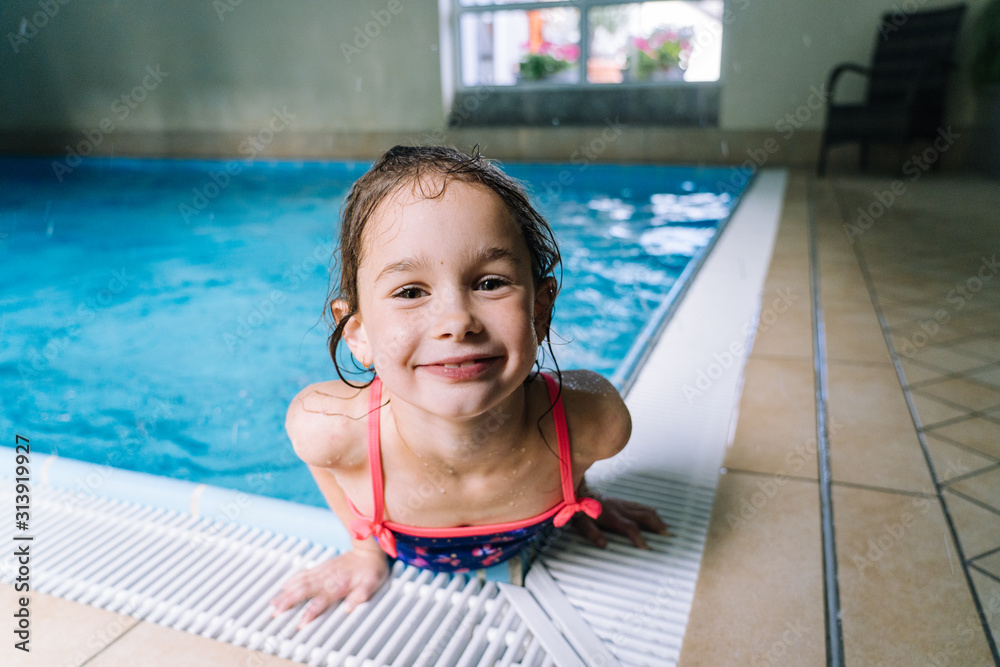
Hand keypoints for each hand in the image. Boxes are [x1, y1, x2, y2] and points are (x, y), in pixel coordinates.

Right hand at [269, 547, 389, 628]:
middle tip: (276, 612)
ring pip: (300, 582)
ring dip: (286, 592)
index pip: (321, 601)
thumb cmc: (371, 569)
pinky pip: (303, 573)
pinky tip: (283, 586)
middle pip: (304, 590)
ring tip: (273, 603)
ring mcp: (323, 571)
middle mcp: (328, 578)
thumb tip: (349, 607)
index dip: (310, 612)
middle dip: (289, 601)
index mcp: (339, 585)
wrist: (369, 550)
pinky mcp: (321, 567)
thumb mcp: (372, 584)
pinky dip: (291, 580)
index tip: (300, 623)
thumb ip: (360, 595)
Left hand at [572, 494, 670, 549]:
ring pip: (645, 510)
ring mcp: (624, 504)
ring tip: (666, 530)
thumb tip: (604, 545)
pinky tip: (657, 518)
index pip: (630, 527)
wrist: (580, 494)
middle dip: (657, 527)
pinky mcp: (624, 502)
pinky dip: (652, 513)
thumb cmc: (581, 512)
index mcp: (612, 516)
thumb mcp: (583, 525)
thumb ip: (593, 534)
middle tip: (667, 537)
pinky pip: (642, 506)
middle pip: (644, 516)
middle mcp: (621, 509)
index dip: (639, 538)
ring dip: (657, 520)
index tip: (647, 549)